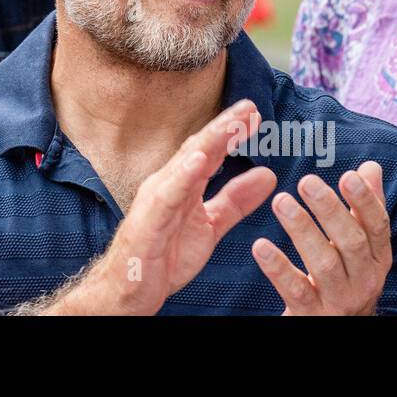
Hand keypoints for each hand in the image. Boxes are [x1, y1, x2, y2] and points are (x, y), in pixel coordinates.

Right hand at [46, 100, 276, 314]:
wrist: (128, 290)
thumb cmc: (163, 256)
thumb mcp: (210, 227)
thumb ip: (236, 201)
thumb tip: (267, 175)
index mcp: (182, 185)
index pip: (209, 150)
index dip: (231, 131)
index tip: (255, 112)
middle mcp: (168, 185)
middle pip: (198, 149)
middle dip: (223, 127)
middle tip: (249, 107)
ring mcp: (156, 201)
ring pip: (184, 165)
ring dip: (208, 143)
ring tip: (230, 125)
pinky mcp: (149, 222)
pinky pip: (168, 196)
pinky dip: (183, 176)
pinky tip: (200, 160)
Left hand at [251, 160, 391, 314]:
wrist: (336, 326)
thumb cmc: (347, 276)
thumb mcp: (361, 246)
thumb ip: (364, 208)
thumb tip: (371, 168)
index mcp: (376, 256)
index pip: (377, 225)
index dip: (365, 201)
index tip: (348, 175)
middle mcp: (363, 278)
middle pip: (350, 241)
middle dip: (330, 210)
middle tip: (306, 181)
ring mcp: (338, 298)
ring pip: (323, 263)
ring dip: (302, 230)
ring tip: (281, 202)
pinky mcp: (312, 313)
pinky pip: (295, 290)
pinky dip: (278, 268)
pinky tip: (260, 247)